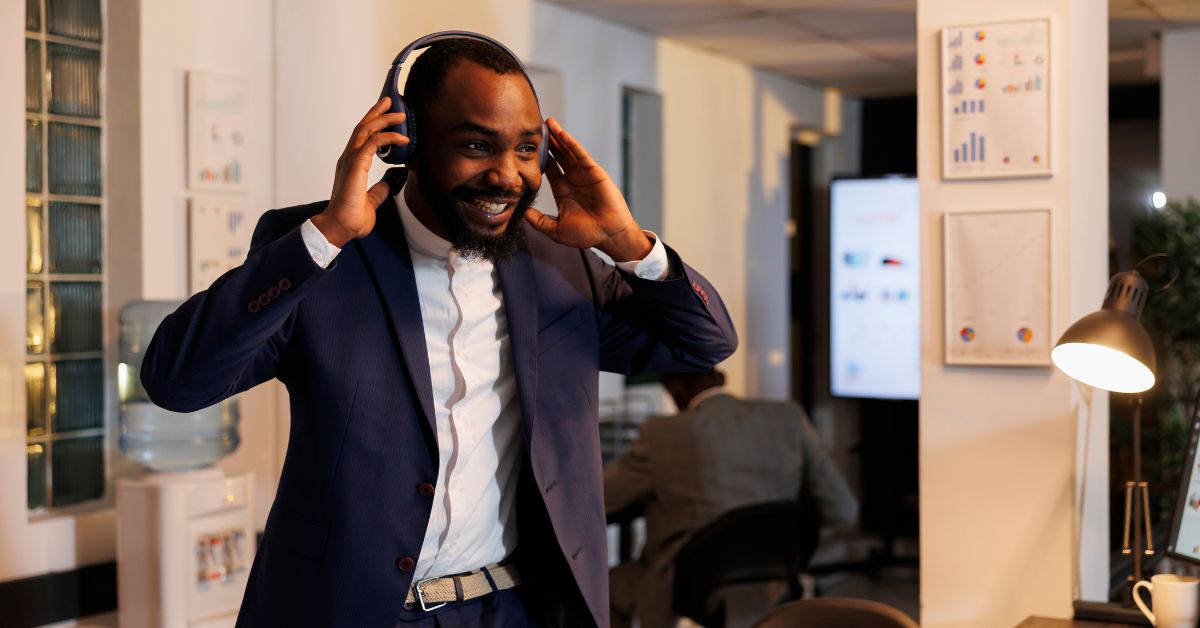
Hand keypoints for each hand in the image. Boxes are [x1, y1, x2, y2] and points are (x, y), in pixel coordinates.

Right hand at [312, 97, 408, 246]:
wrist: (340, 227)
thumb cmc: (351, 217)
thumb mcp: (371, 201)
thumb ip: (378, 190)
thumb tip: (388, 183)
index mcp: (351, 165)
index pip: (362, 138)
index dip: (373, 124)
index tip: (385, 115)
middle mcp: (348, 158)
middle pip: (363, 127)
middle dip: (377, 113)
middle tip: (390, 102)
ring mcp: (350, 160)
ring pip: (367, 130)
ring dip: (384, 119)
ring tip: (399, 114)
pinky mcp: (356, 165)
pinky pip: (373, 143)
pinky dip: (388, 137)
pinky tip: (402, 138)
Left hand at [525, 118, 651, 261]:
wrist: (609, 235)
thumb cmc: (586, 235)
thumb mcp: (556, 230)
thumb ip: (538, 221)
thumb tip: (521, 213)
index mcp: (563, 191)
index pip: (548, 170)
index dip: (538, 158)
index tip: (526, 147)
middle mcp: (572, 179)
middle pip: (557, 156)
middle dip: (547, 143)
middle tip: (534, 128)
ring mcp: (583, 174)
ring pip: (568, 151)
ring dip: (558, 137)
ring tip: (547, 123)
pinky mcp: (594, 171)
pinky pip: (580, 154)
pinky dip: (571, 143)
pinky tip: (561, 134)